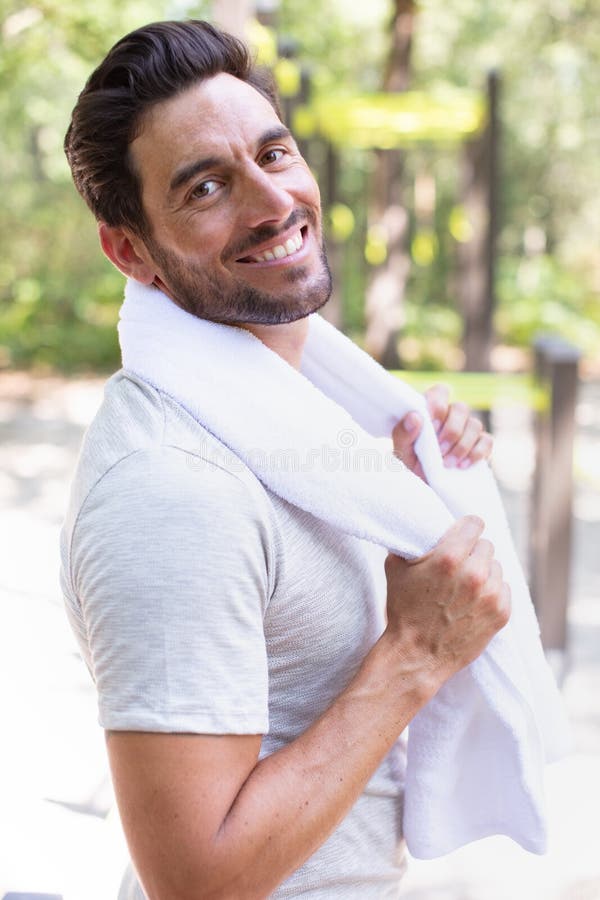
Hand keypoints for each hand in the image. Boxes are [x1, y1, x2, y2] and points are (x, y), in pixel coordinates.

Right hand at [383, 516, 510, 686]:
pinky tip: (474, 602)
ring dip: (484, 573)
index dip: (466, 528)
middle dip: (473, 553)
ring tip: (466, 588)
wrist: (416, 655)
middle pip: (486, 545)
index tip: (463, 535)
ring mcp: (490, 594)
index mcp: (448, 558)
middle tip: (459, 566)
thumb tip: (418, 527)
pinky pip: (505, 588)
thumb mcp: (396, 568)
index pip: (474, 523)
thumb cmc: (403, 611)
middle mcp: (474, 573)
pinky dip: (492, 592)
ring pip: (497, 567)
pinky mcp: (501, 613)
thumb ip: (411, 543)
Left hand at [391, 383, 492, 478]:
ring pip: (475, 424)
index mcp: (433, 409)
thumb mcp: (402, 449)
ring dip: (462, 445)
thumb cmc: (413, 460)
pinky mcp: (481, 443)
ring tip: (448, 463)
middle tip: (440, 450)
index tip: (432, 426)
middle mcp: (453, 415)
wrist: (429, 482)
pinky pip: (487, 441)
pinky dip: (476, 453)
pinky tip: (462, 466)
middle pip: (461, 408)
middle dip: (452, 430)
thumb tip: (415, 417)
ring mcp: (469, 428)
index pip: (441, 392)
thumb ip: (403, 433)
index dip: (438, 404)